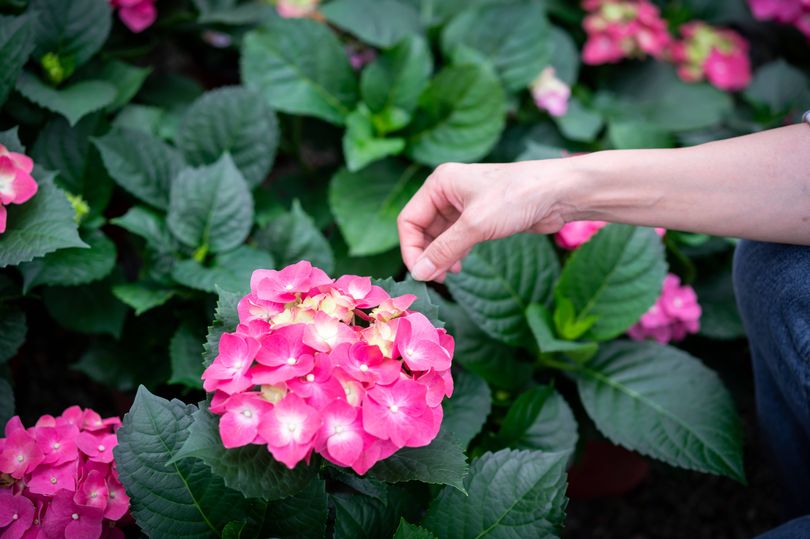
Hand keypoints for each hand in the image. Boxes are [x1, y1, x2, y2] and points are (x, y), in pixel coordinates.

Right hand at [397, 160, 574, 281]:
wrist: (558, 193)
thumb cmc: (516, 198)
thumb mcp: (475, 226)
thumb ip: (444, 251)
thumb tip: (419, 274)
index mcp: (440, 183)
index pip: (409, 219)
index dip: (411, 248)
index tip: (420, 273)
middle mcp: (449, 191)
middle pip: (422, 229)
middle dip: (427, 254)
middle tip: (436, 278)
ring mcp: (465, 204)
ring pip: (440, 236)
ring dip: (441, 256)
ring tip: (449, 274)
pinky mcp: (481, 217)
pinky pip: (457, 238)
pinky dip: (455, 253)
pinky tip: (460, 266)